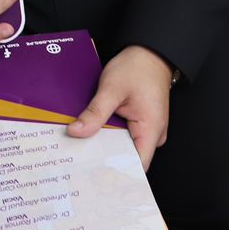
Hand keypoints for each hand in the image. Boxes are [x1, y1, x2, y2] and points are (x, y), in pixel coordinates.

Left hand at [67, 45, 172, 170]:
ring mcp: (147, 129)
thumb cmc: (137, 67)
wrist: (149, 51)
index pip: (136, 166)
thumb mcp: (112, 88)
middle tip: (79, 166)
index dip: (116, 175)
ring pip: (124, 148)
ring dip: (105, 149)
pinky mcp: (140, 123)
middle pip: (128, 159)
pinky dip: (109, 137)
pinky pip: (123, 137)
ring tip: (82, 152)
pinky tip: (92, 136)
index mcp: (151, 129)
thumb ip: (95, 113)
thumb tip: (75, 132)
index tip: (93, 178)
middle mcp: (153, 134)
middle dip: (105, 163)